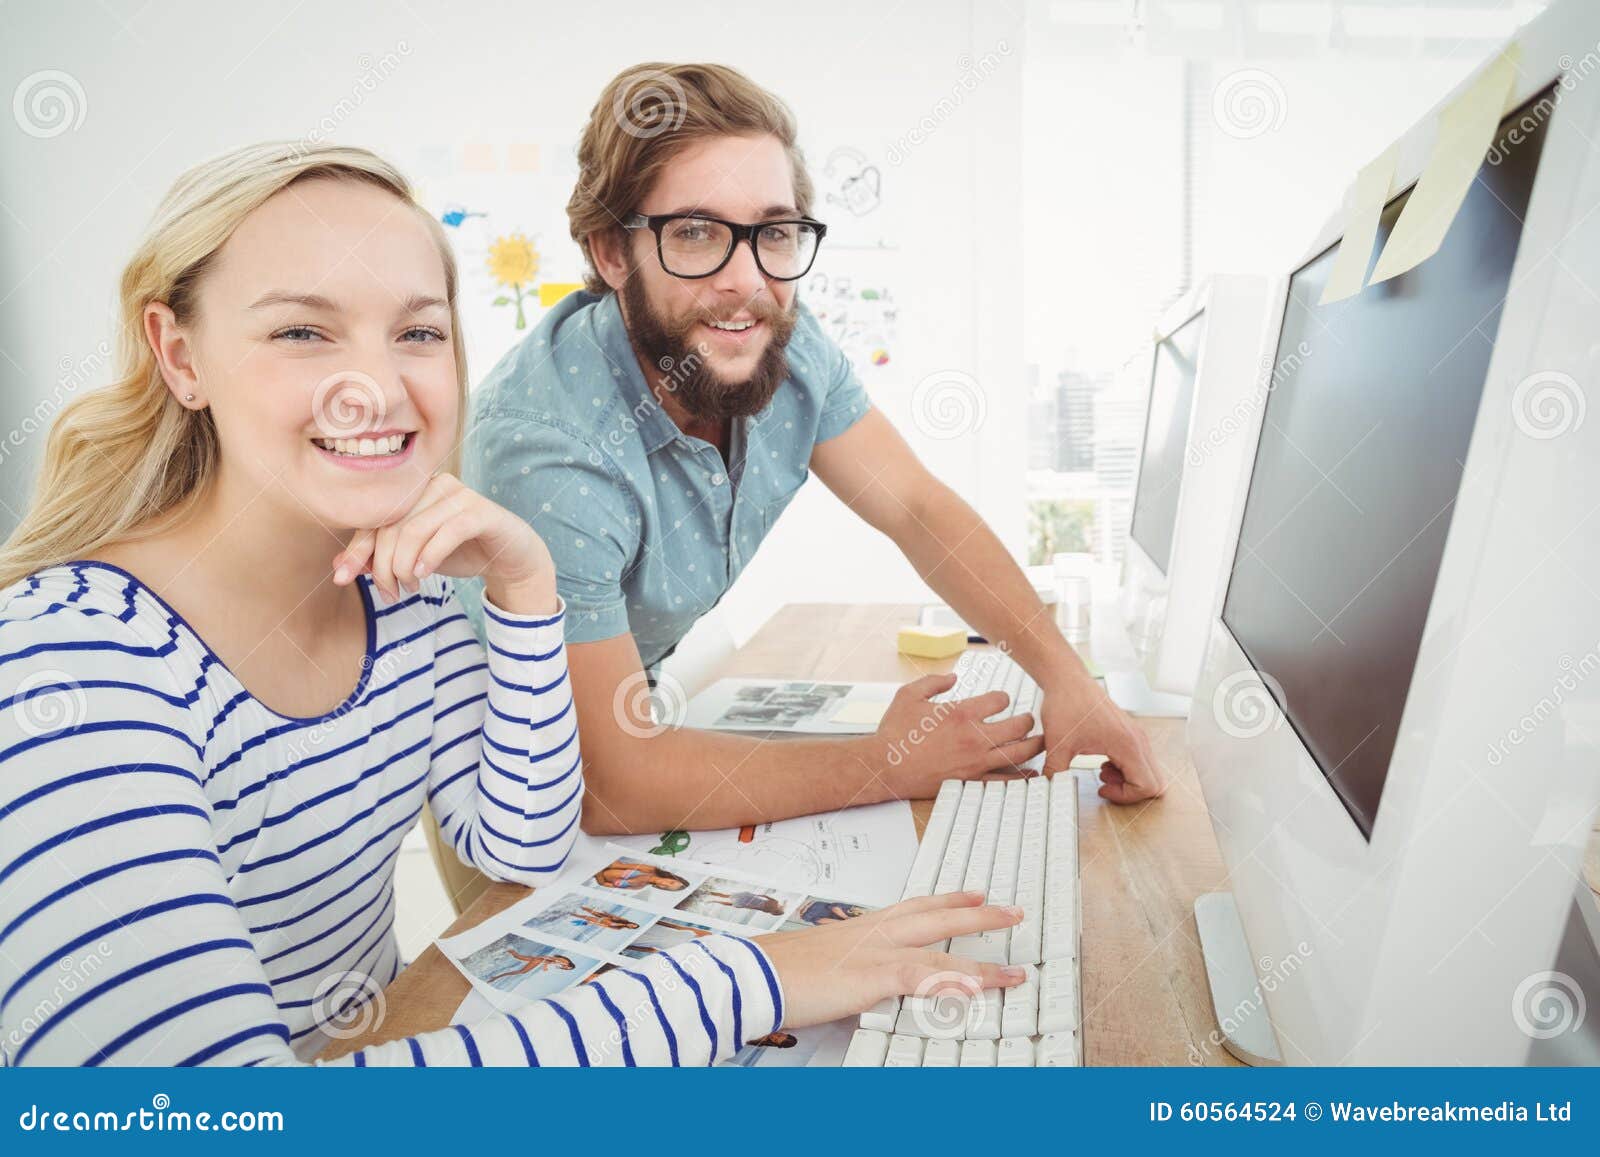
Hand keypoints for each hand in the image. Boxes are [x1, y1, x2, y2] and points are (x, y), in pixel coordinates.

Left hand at [332, 472, 556, 615]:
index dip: (356, 549)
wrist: (510, 557)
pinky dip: (430, 556)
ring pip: (414, 530)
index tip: (342, 578)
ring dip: (405, 567)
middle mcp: (432, 485)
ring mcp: (459, 495)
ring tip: (410, 587)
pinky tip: (424, 574)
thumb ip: (381, 558)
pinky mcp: (480, 512)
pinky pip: (447, 532)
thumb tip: (340, 567)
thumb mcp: (414, 558)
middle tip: (390, 593)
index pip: (374, 519)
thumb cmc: (459, 552)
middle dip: (383, 567)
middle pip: (390, 526)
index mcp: (412, 491)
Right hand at [753, 891, 1026, 1028]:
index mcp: (862, 927)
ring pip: (940, 949)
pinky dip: (951, 980)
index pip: (914, 906)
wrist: (754, 974)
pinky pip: (921, 976)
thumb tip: (860, 984)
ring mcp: (875, 952)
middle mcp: (875, 933)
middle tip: (1011, 911)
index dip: (947, 900)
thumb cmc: (779, 971)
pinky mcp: (871, 976)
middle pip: (937, 916)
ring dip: (980, 959)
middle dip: (978, 915)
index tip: (973, 894)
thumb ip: (848, 970)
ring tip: (1014, 970)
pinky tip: (976, 986)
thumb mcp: (823, 964)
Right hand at [867, 673, 1046, 797]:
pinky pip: (1005, 780)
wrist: (884, 766)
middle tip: (1029, 720)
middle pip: (1019, 726)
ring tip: (1039, 742)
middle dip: (1028, 721)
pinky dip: (1022, 776)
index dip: (1003, 698)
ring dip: (1034, 746)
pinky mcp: (971, 781)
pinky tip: (1031, 773)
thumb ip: (934, 681)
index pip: (1000, 700)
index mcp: (962, 713)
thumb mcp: (909, 695)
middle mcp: (975, 737)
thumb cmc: (894, 732)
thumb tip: (952, 676)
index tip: (1001, 700)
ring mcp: (976, 761)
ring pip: (1019, 753)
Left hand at [1040, 670, 1165, 802]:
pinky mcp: (1130, 733)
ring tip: (1101, 772)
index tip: (1101, 788)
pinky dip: (1125, 768)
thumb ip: (1056, 773)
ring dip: (1128, 779)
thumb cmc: (1066, 704)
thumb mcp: (1057, 745)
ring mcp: (1136, 735)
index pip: (1147, 786)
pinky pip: (1139, 761)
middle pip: (1155, 782)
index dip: (1126, 796)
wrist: (1066, 679)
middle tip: (1105, 784)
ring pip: (1148, 771)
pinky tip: (1103, 763)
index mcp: (1127, 744)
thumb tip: (1052, 791)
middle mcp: (1138, 740)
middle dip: (1130, 791)